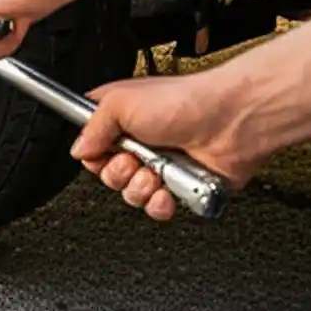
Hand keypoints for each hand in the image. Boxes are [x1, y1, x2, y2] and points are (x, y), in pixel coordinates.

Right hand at [70, 72, 261, 219]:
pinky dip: (159, 204)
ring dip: (140, 189)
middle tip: (133, 160)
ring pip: (130, 194)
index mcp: (121, 118)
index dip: (92, 153)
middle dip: (117, 173)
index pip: (90, 144)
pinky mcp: (180, 186)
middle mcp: (139, 141)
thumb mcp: (121, 101)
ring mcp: (160, 165)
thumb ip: (91, 126)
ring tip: (155, 175)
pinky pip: (156, 208)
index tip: (100, 151)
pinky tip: (167, 191)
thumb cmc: (185, 102)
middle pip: (107, 174)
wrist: (232, 123)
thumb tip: (79, 149)